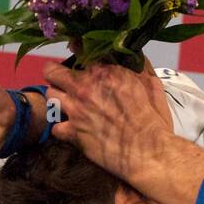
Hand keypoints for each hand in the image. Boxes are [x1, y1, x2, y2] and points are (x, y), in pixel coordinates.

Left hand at [43, 60, 173, 169]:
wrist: (149, 151)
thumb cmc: (153, 119)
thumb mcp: (150, 83)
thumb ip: (136, 65)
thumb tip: (129, 54)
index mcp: (104, 72)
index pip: (78, 51)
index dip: (77, 56)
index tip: (77, 59)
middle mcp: (85, 88)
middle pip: (53, 73)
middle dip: (55, 75)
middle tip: (61, 81)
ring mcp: (76, 110)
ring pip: (50, 97)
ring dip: (57, 99)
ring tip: (66, 104)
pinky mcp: (73, 133)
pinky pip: (55, 127)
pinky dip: (61, 128)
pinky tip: (70, 128)